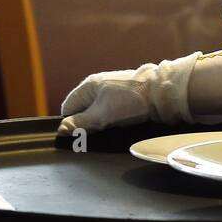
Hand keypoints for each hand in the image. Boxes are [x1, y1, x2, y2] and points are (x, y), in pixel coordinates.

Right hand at [58, 57, 198, 134]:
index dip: (69, 122)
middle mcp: (98, 85)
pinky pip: (110, 109)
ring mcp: (112, 89)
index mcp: (88, 86)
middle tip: (92, 136)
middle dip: (85, 123)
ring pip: (97, 110)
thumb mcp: (100, 116)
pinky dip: (111, 118)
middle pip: (82, 109)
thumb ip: (80, 123)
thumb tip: (61, 129)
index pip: (68, 107)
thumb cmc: (128, 102)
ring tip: (106, 131)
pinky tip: (117, 125)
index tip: (75, 136)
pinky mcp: (125, 95)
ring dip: (99, 122)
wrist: (160, 93)